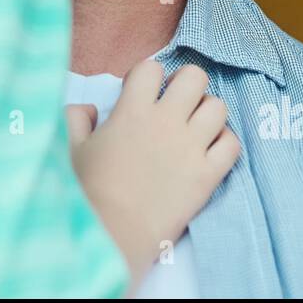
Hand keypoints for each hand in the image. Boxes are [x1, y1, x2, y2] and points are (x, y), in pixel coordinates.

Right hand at [68, 59, 238, 288]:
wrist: (112, 234)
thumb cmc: (87, 191)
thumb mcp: (70, 148)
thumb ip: (75, 117)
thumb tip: (89, 108)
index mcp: (132, 111)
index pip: (151, 68)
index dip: (147, 76)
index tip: (141, 93)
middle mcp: (166, 122)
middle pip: (195, 77)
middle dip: (186, 84)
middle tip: (176, 103)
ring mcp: (191, 148)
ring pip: (218, 107)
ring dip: (207, 112)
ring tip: (195, 127)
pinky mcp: (207, 175)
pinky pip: (232, 144)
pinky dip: (224, 143)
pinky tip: (209, 151)